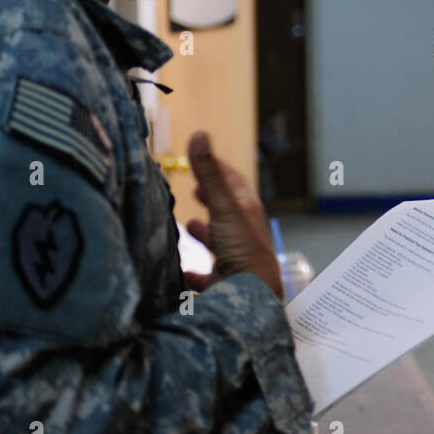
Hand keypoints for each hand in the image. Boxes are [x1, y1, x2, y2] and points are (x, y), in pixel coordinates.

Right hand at [185, 131, 283, 297]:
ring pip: (217, 242)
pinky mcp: (223, 284)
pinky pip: (204, 277)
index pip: (234, 184)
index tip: (203, 159)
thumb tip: (200, 134)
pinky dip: (192, 272)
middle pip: (225, 213)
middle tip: (195, 192)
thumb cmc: (243, 249)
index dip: (218, 171)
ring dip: (204, 233)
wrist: (252, 298)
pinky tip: (180, 271)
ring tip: (186, 225)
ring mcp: (234, 260)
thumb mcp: (224, 208)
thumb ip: (210, 175)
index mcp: (246, 213)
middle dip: (210, 201)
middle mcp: (243, 235)